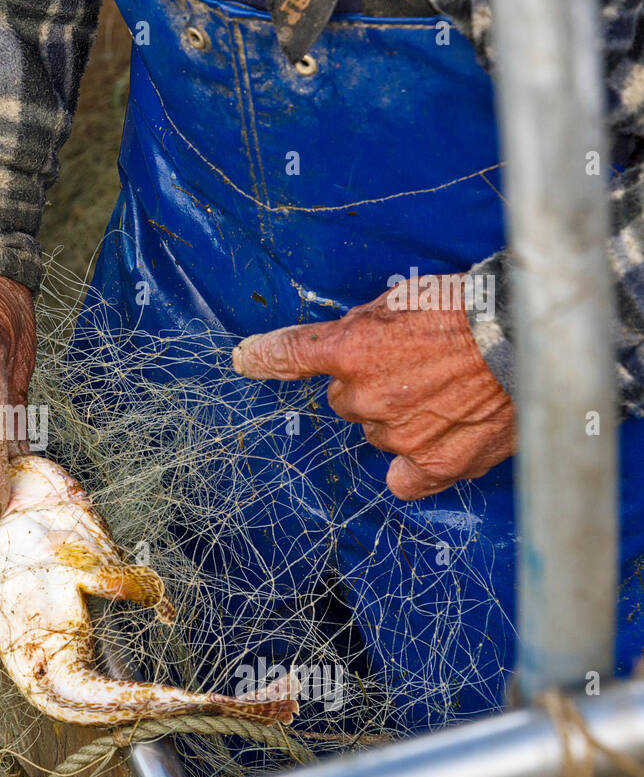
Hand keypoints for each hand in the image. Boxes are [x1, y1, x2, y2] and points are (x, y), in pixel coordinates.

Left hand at [231, 273, 515, 499]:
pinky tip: (438, 444)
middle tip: (416, 367)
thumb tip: (345, 345)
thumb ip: (362, 328)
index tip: (245, 358)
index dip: (265, 357)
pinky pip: (401, 478)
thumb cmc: (470, 310)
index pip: (291, 356)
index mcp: (351, 350)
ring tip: (446, 393)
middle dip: (370, 385)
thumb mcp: (403, 299)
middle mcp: (364, 396)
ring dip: (400, 418)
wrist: (531, 337)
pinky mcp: (432, 464)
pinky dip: (414, 465)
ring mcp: (396, 434)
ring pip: (378, 432)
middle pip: (345, 400)